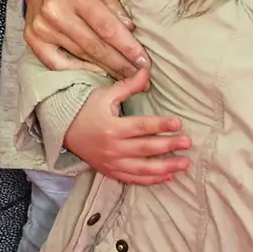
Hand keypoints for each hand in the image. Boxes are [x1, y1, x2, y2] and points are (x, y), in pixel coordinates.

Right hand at [25, 0, 148, 78]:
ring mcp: (42, 26)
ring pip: (80, 56)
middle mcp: (56, 10)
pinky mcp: (33, 37)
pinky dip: (78, 70)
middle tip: (141, 77)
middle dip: (121, 64)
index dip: (127, 47)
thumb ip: (114, 3)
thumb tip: (129, 28)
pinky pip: (57, 63)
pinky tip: (96, 73)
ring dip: (105, 69)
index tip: (144, 62)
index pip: (107, 27)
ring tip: (125, 77)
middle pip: (95, 46)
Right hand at [64, 68, 190, 183]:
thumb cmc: (87, 110)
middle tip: (187, 142)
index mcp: (113, 127)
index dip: (161, 125)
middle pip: (146, 148)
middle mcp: (113, 148)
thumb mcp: (105, 95)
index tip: (178, 123)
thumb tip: (147, 71)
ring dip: (166, 167)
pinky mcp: (111, 172)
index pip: (142, 126)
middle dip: (169, 146)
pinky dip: (151, 180)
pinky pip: (134, 179)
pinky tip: (168, 176)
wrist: (65, 131)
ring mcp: (112, 163)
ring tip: (184, 164)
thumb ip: (128, 86)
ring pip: (143, 169)